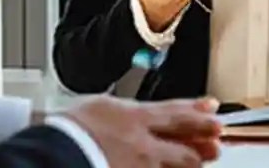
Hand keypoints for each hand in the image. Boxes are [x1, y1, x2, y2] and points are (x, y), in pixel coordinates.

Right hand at [63, 94, 221, 167]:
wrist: (51, 158)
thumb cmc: (66, 134)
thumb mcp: (96, 109)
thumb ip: (120, 112)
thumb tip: (130, 114)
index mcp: (132, 118)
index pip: (174, 111)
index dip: (197, 110)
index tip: (212, 108)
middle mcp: (142, 144)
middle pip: (184, 143)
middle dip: (204, 142)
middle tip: (217, 141)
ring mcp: (141, 167)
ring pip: (179, 166)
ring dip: (192, 163)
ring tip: (201, 161)